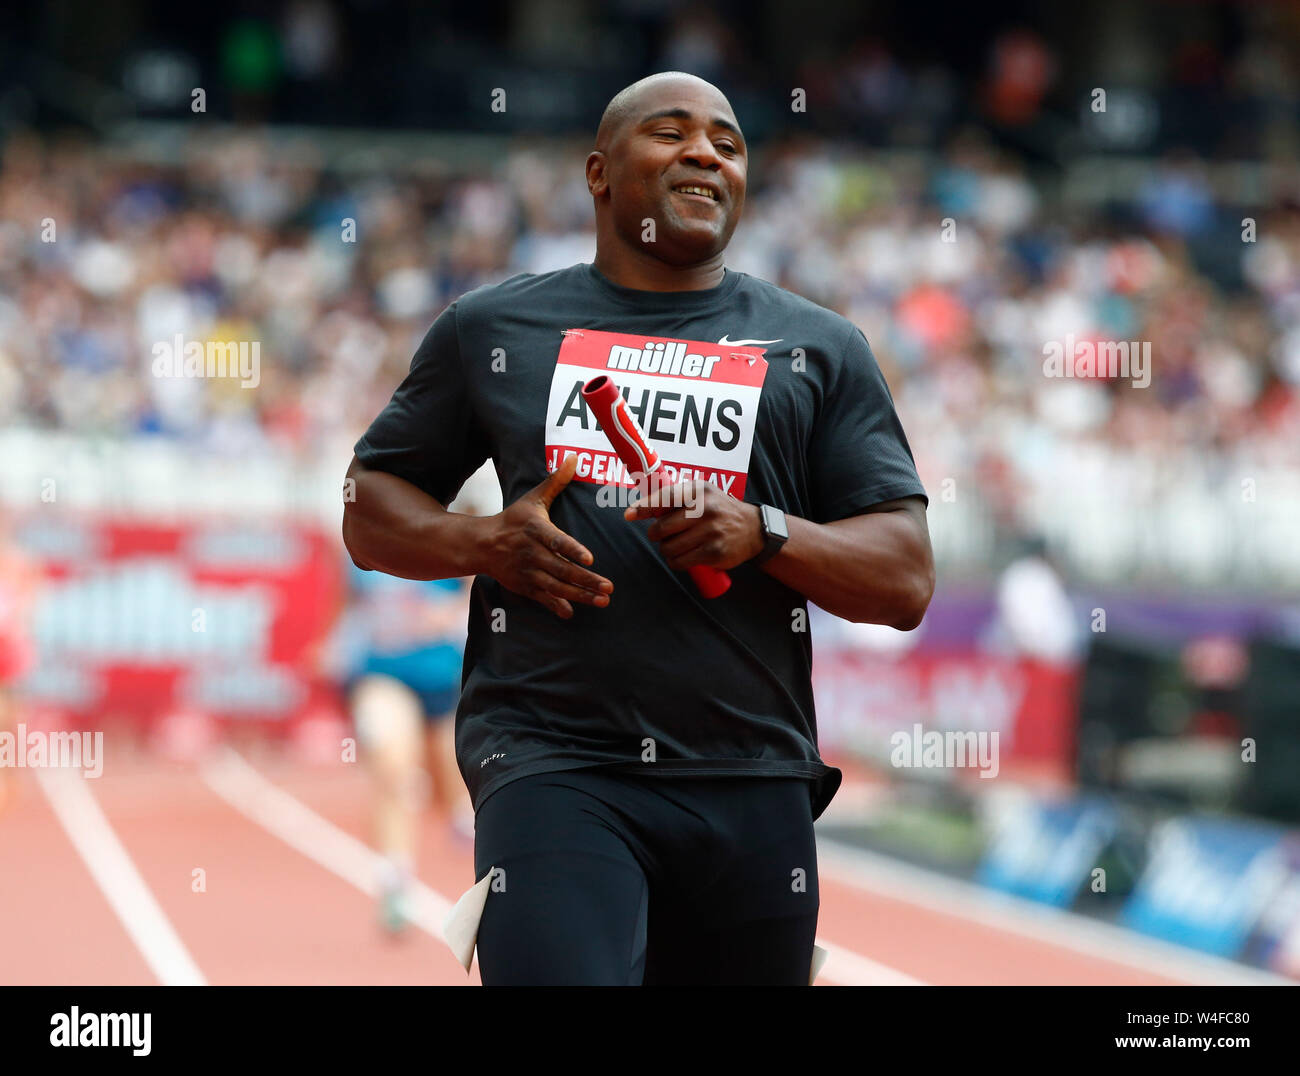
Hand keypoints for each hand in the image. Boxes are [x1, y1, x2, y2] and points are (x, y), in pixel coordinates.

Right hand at [481, 454, 612, 618]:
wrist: (481, 544)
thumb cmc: (514, 519)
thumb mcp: (533, 499)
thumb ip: (556, 482)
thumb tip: (573, 457)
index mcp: (536, 530)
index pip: (556, 541)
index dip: (572, 550)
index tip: (590, 559)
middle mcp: (531, 552)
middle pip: (561, 569)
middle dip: (586, 580)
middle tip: (609, 587)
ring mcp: (527, 571)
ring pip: (556, 586)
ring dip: (579, 595)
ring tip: (602, 600)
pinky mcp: (523, 585)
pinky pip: (541, 598)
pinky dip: (555, 606)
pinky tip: (570, 613)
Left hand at [624, 480, 763, 570]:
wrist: (752, 529)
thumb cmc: (719, 510)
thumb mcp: (702, 493)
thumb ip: (674, 497)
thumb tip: (638, 507)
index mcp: (699, 491)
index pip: (665, 498)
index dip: (644, 507)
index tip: (629, 515)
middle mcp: (705, 509)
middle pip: (662, 528)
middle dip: (656, 535)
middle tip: (663, 535)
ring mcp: (711, 532)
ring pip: (669, 548)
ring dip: (667, 550)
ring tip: (677, 545)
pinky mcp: (714, 552)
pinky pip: (680, 562)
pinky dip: (676, 562)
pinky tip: (683, 557)